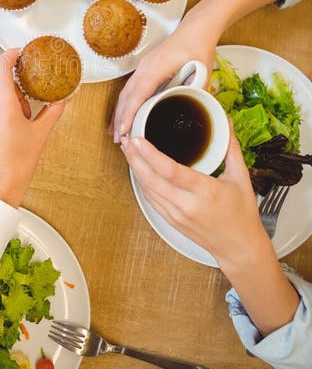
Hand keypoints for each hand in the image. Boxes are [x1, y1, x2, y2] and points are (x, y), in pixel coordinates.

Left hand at [0, 49, 65, 206]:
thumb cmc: (14, 169)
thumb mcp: (39, 137)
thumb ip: (53, 111)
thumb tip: (64, 97)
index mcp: (2, 106)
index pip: (1, 65)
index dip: (10, 54)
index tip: (17, 54)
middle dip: (10, 90)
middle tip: (21, 109)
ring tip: (8, 127)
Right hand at [112, 24, 216, 140]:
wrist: (196, 28)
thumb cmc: (198, 46)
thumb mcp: (201, 73)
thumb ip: (194, 93)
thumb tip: (190, 113)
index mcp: (155, 68)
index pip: (137, 95)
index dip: (128, 115)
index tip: (123, 132)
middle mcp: (144, 67)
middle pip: (126, 96)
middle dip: (120, 119)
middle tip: (119, 140)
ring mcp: (143, 67)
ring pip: (125, 93)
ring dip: (120, 112)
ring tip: (117, 133)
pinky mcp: (145, 69)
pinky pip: (131, 88)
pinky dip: (125, 103)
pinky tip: (125, 114)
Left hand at [120, 126, 265, 267]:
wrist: (239, 248)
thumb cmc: (242, 213)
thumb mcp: (241, 177)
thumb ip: (231, 147)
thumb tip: (225, 121)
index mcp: (205, 192)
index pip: (171, 171)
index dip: (151, 155)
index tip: (138, 139)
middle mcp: (187, 205)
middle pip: (152, 180)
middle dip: (135, 159)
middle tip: (126, 139)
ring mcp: (176, 215)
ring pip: (147, 190)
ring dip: (135, 170)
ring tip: (128, 150)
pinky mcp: (171, 221)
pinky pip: (151, 200)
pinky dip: (142, 184)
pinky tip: (138, 170)